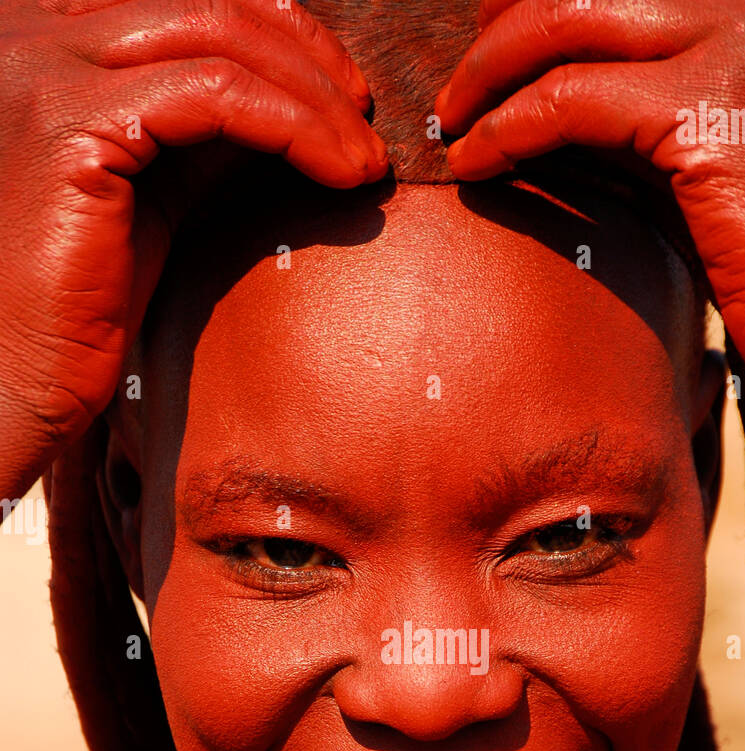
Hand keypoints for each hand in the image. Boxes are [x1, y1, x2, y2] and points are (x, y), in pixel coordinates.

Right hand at [0, 0, 386, 497]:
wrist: (20, 375)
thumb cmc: (84, 302)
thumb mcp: (155, 190)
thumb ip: (205, 133)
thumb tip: (291, 103)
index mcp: (59, 46)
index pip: (189, 2)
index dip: (280, 33)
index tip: (345, 96)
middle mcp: (39, 38)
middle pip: (209, 6)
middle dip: (307, 58)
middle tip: (367, 121)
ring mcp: (48, 73)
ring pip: (220, 41)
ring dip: (314, 98)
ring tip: (364, 159)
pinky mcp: (73, 127)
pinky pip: (217, 97)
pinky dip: (293, 126)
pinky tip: (336, 169)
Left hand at [435, 0, 744, 463]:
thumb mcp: (732, 144)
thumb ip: (663, 95)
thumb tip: (563, 82)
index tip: (503, 34)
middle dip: (513, 18)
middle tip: (467, 76)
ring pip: (573, 13)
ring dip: (492, 67)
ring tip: (456, 118)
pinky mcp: (719, 109)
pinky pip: (570, 100)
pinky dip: (506, 128)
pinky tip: (474, 162)